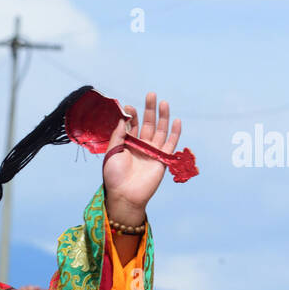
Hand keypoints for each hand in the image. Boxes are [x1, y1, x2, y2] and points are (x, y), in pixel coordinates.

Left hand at [102, 92, 181, 224]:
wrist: (124, 194)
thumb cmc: (114, 176)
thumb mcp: (112, 152)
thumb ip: (118, 135)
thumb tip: (123, 118)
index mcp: (127, 144)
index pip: (132, 125)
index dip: (132, 115)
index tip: (130, 107)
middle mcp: (141, 146)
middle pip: (148, 124)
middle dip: (149, 109)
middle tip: (150, 95)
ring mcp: (152, 152)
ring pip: (160, 130)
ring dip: (162, 117)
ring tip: (163, 102)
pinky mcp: (162, 159)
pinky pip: (170, 144)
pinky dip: (174, 132)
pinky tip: (176, 120)